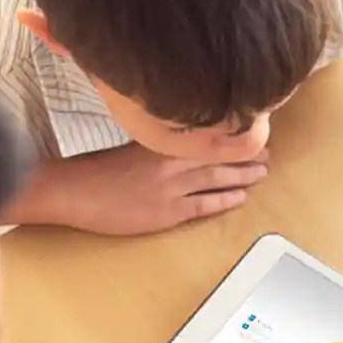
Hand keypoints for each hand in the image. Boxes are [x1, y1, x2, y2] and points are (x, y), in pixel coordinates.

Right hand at [9, 143, 268, 234]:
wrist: (75, 192)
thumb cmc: (98, 169)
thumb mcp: (132, 145)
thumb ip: (160, 143)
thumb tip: (184, 142)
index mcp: (161, 141)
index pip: (206, 135)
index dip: (232, 134)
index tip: (250, 129)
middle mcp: (171, 161)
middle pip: (218, 156)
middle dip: (245, 155)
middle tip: (266, 153)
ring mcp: (171, 188)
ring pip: (217, 179)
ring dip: (243, 176)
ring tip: (261, 173)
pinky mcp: (167, 212)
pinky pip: (204, 206)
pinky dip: (225, 200)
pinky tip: (241, 197)